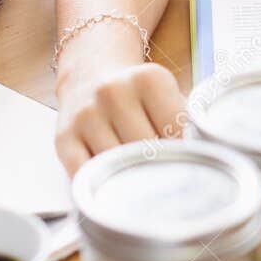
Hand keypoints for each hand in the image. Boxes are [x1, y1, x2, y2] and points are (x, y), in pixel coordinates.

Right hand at [55, 59, 187, 174]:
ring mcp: (85, 115)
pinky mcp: (63, 138)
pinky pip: (86, 175)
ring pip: (117, 165)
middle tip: (160, 170)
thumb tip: (197, 160)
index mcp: (147, 79)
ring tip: (137, 173)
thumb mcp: (166, 94)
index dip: (183, 150)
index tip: (181, 153)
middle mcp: (112, 91)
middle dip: (158, 165)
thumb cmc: (136, 96)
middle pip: (147, 151)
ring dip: (130, 177)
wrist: (89, 74)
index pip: (177, 132)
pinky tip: (111, 183)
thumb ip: (185, 123)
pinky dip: (101, 186)